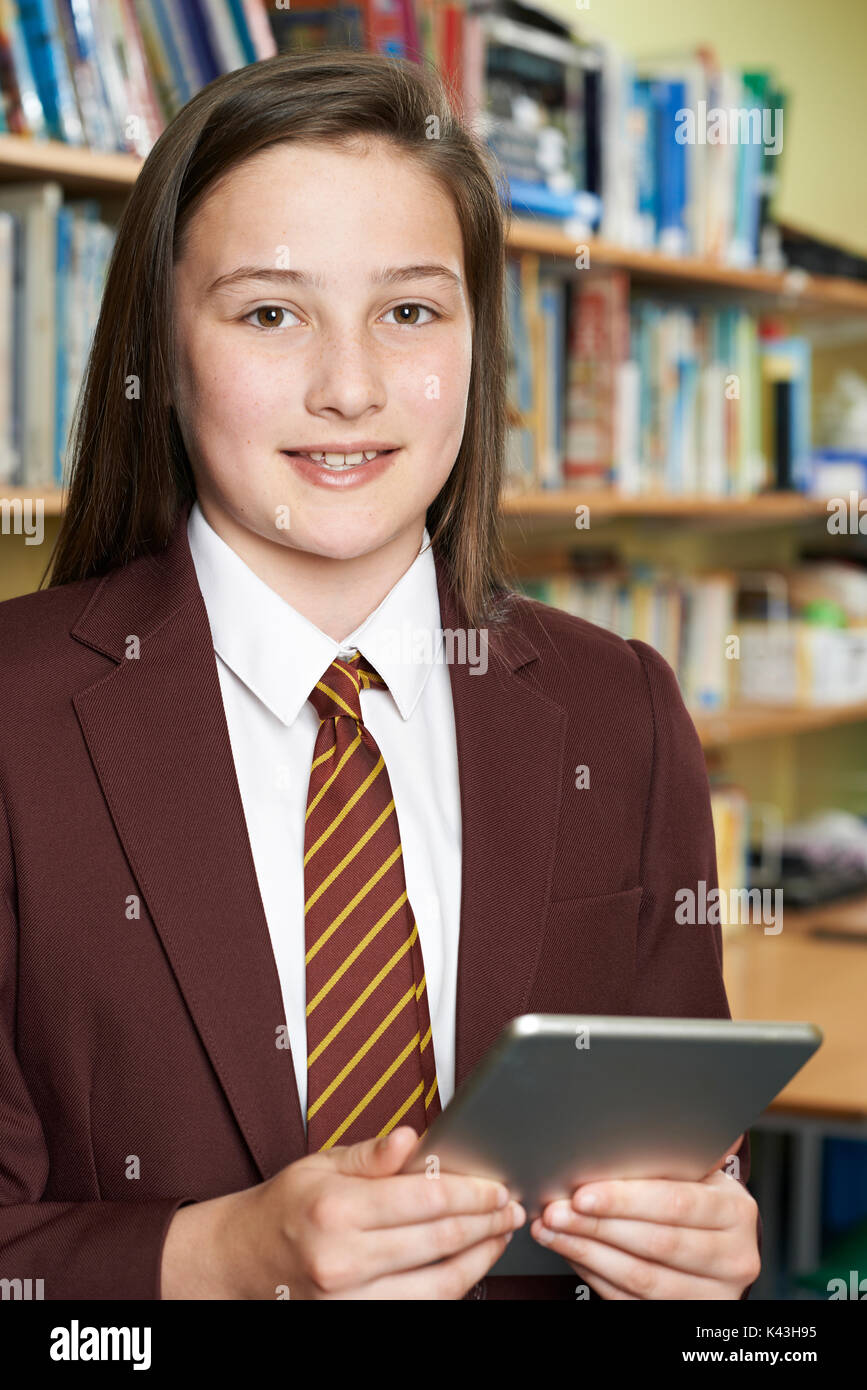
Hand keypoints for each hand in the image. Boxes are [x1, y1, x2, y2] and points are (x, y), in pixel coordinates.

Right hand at [162, 1125, 525, 1298]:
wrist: (244, 1261)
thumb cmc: (286, 1207)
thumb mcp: (322, 1164)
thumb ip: (373, 1155)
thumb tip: (413, 1138)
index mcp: (335, 1210)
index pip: (424, 1199)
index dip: (472, 1193)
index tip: (496, 1186)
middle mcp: (342, 1261)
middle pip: (439, 1242)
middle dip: (485, 1224)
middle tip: (511, 1208)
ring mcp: (349, 1301)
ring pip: (438, 1286)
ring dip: (479, 1259)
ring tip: (499, 1236)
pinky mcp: (356, 1322)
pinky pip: (420, 1307)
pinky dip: (451, 1287)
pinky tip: (466, 1264)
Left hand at [529, 1135, 759, 1298]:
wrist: (723, 1245)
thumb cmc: (701, 1197)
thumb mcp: (699, 1174)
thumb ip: (671, 1157)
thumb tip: (627, 1132)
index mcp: (736, 1211)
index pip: (676, 1204)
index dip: (625, 1200)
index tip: (583, 1193)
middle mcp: (733, 1256)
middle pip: (657, 1243)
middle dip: (597, 1226)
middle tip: (556, 1212)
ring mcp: (714, 1293)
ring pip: (642, 1278)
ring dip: (588, 1253)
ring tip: (553, 1232)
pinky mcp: (686, 1313)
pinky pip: (633, 1300)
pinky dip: (596, 1276)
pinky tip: (572, 1253)